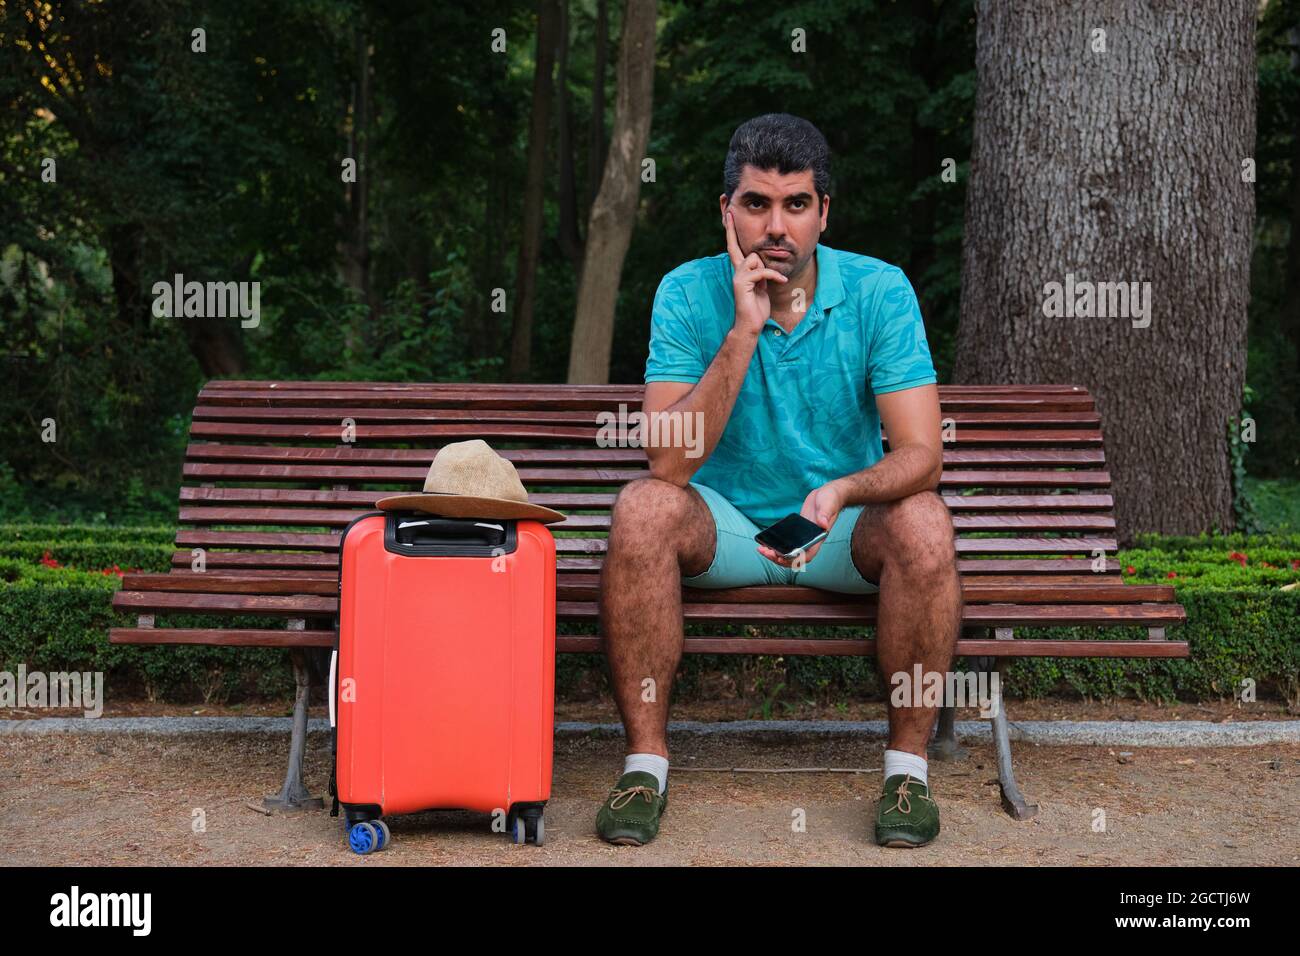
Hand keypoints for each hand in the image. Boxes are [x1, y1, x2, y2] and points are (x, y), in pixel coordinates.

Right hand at [725, 209, 787, 336]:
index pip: (734, 246)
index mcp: (741, 270)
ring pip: (755, 259)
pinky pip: (761, 271)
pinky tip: (781, 281)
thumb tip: (762, 261)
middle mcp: (736, 271)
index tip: (729, 214)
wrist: (751, 324)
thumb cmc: (758, 307)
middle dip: (758, 261)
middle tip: (759, 267)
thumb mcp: (763, 285)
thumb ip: (761, 272)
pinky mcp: (742, 283)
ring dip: (766, 270)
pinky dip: (773, 276)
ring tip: (772, 282)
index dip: (731, 230)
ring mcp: (738, 277)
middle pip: (746, 250)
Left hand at [756, 481, 845, 569]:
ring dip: (776, 553)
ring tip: (762, 549)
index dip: (793, 560)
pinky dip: (777, 544)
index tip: (780, 556)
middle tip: (765, 551)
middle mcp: (811, 540)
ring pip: (789, 551)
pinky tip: (766, 541)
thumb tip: (822, 524)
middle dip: (779, 558)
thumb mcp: (828, 505)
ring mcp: (804, 536)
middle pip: (795, 557)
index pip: (806, 556)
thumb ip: (825, 514)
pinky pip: (787, 541)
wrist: (828, 493)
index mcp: (818, 538)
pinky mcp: (798, 530)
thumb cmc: (831, 499)